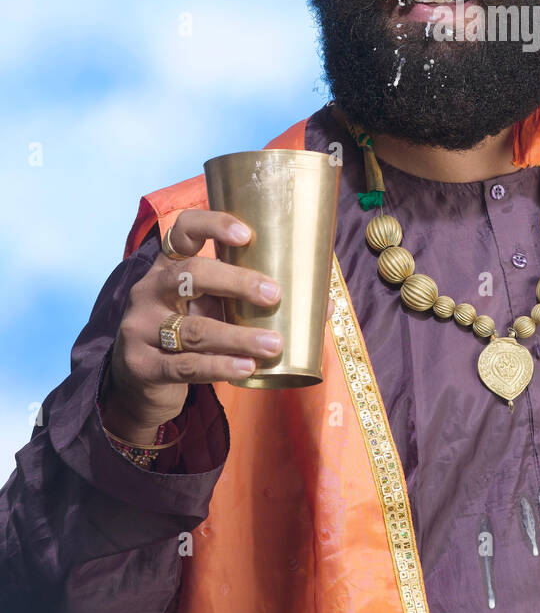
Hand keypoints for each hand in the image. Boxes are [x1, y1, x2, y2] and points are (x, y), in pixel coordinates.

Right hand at [100, 210, 285, 443]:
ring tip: (273, 344)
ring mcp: (140, 328)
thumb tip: (325, 304)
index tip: (246, 235)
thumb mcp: (214, 311)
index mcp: (169, 266)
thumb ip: (254, 304)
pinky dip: (220, 366)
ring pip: (193, 328)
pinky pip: (186, 364)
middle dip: (236, 282)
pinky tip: (247, 367)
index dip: (212, 225)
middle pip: (190, 275)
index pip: (182, 230)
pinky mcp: (142, 365)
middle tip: (273, 294)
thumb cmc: (190, 336)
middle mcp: (150, 290)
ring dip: (237, 336)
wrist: (142, 387)